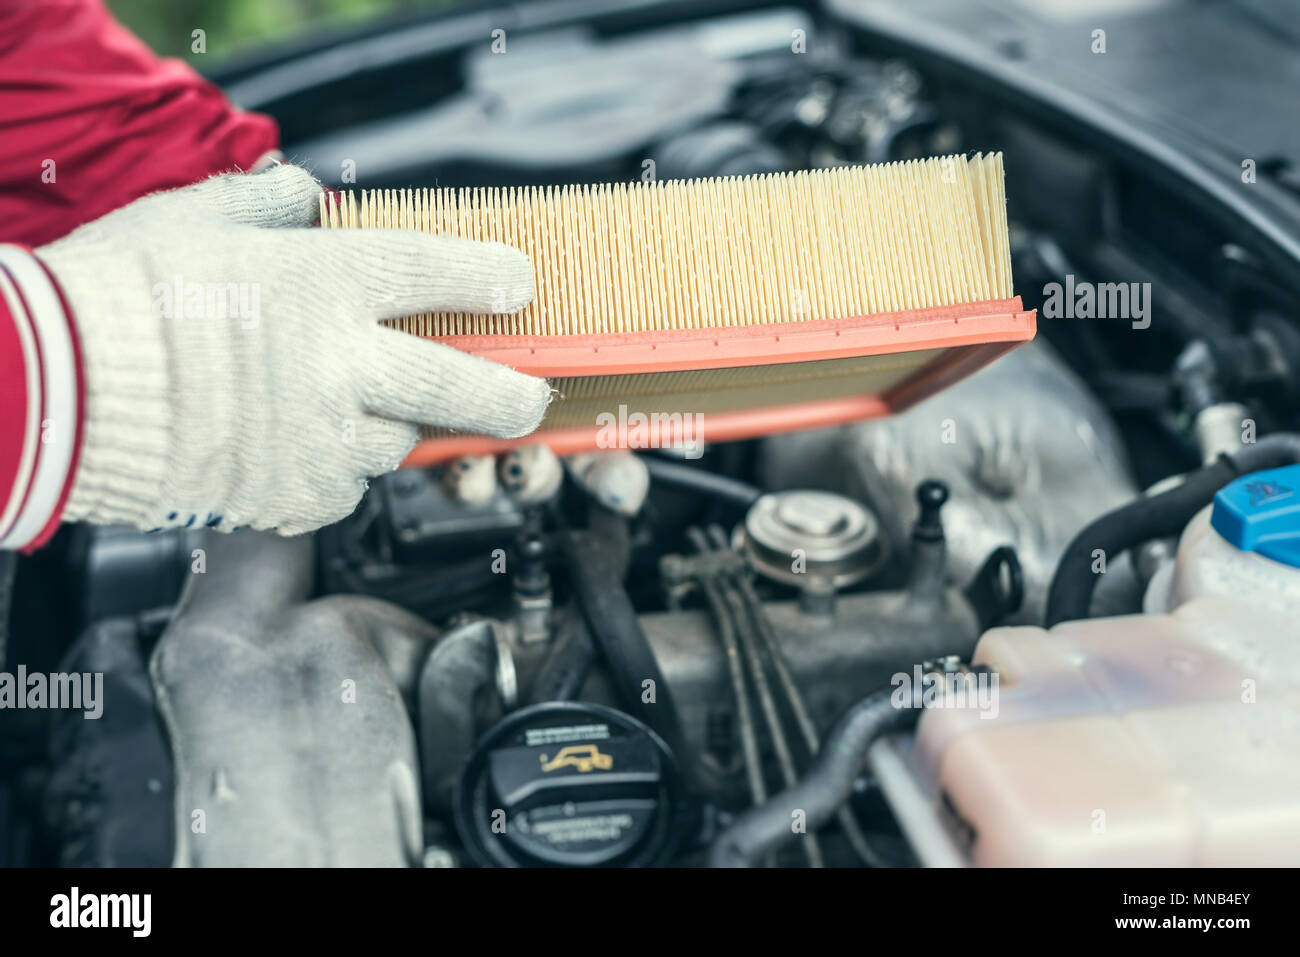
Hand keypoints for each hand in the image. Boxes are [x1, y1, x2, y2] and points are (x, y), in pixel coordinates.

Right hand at [36, 164, 550, 534]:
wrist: (58, 391)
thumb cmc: (121, 295)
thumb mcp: (200, 218)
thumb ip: (272, 205)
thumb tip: (308, 195)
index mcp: (327, 283)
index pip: (437, 274)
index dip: (489, 276)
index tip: (521, 284)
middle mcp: (343, 363)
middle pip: (463, 385)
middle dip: (512, 394)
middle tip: (531, 398)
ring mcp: (326, 438)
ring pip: (397, 440)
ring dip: (387, 423)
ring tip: (338, 404)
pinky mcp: (300, 495)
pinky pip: (345, 485)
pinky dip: (334, 467)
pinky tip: (292, 442)